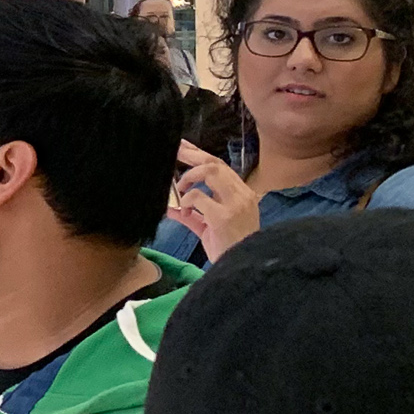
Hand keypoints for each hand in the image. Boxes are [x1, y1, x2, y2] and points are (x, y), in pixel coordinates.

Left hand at [169, 141, 260, 261]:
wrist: (242, 268)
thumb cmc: (230, 249)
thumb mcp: (211, 227)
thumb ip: (193, 215)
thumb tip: (170, 207)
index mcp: (243, 195)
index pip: (222, 167)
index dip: (201, 154)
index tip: (183, 146)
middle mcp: (243, 196)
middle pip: (216, 163)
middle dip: (192, 154)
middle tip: (175, 150)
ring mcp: (235, 205)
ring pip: (211, 172)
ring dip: (189, 176)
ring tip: (180, 187)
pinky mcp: (224, 216)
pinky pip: (199, 197)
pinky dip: (186, 201)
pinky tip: (184, 211)